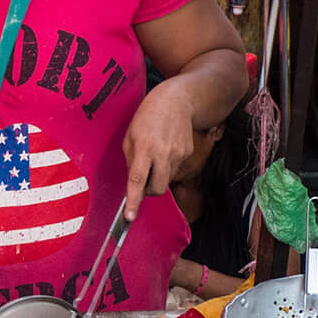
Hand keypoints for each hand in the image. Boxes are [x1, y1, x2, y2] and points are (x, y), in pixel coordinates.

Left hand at [120, 80, 200, 219]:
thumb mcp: (130, 135)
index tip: (130, 217)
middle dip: (149, 192)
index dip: (133, 201)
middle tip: (144, 180)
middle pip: (157, 189)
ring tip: (155, 156)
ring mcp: (178, 154)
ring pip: (166, 180)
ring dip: (158, 176)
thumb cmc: (148, 116)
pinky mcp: (187, 153)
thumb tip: (134, 182)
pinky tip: (166, 147)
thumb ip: (131, 160)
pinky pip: (174, 169)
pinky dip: (167, 165)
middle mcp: (163, 153)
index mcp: (144, 147)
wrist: (178, 100)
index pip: (137, 180)